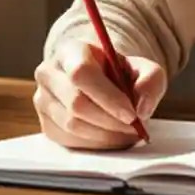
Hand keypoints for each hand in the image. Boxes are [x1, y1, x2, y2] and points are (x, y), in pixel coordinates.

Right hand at [33, 38, 166, 149]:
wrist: (99, 80)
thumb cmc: (119, 72)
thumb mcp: (142, 67)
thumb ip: (151, 80)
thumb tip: (142, 109)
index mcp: (70, 51)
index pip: (81, 73)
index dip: (107, 97)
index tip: (132, 114)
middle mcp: (49, 74)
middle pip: (76, 103)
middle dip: (111, 120)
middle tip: (136, 128)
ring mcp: (43, 100)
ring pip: (73, 126)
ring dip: (106, 135)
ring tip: (128, 132)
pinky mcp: (46, 124)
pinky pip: (70, 141)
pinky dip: (96, 143)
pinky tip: (112, 136)